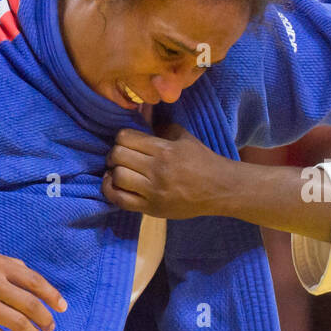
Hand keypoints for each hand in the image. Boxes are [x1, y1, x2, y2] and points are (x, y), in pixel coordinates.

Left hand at [103, 123, 231, 219]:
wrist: (220, 189)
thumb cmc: (203, 161)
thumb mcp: (185, 138)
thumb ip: (163, 129)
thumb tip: (142, 121)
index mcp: (165, 150)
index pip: (126, 137)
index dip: (121, 137)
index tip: (127, 142)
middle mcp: (158, 170)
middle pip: (118, 155)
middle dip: (115, 153)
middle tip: (120, 156)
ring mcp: (154, 191)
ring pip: (117, 176)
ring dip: (113, 171)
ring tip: (118, 170)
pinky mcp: (152, 208)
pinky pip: (120, 200)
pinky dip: (110, 190)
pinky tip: (114, 184)